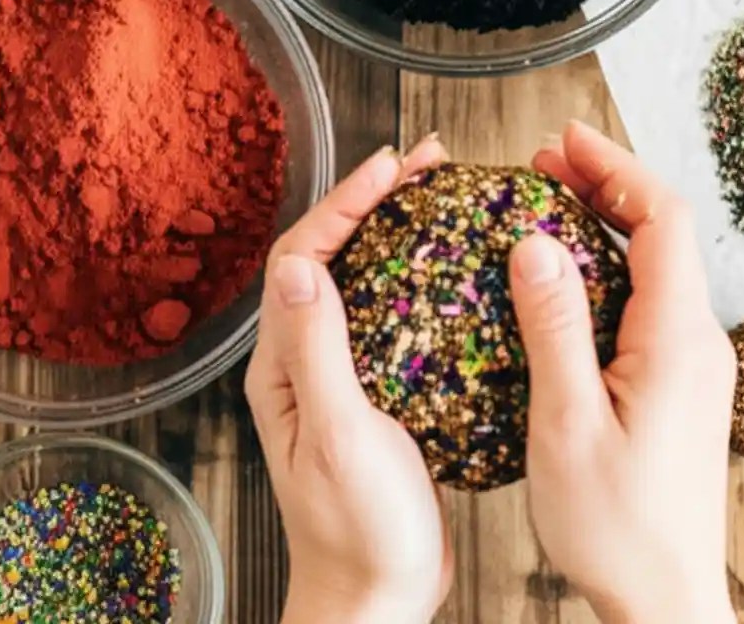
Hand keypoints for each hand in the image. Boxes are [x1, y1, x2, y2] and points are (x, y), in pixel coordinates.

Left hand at [245, 138, 453, 623]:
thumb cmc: (357, 533)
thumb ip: (318, 350)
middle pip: (334, 257)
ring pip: (369, 282)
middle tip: (428, 163)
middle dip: (376, 203)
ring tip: (445, 196)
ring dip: (401, 233)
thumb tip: (300, 262)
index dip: (343, 205)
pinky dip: (424, 280)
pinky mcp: (382, 394)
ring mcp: (346, 377)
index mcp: (285, 367)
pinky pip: (397, 318)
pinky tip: (459, 270)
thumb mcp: (340, 437)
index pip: (302, 258)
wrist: (378, 596)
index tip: (389, 169)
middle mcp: (307, 363)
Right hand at [511, 121, 737, 623]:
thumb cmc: (616, 527)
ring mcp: (693, 368)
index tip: (563, 140)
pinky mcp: (679, 390)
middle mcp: (698, 344)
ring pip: (656, 270)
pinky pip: (648, 307)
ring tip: (547, 206)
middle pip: (663, 235)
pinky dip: (608, 272)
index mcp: (677, 341)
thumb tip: (536, 242)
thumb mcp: (566, 422)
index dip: (615, 167)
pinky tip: (564, 280)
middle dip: (606, 185)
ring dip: (604, 227)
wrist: (664, 599)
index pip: (662, 219)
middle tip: (543, 164)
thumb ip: (554, 325)